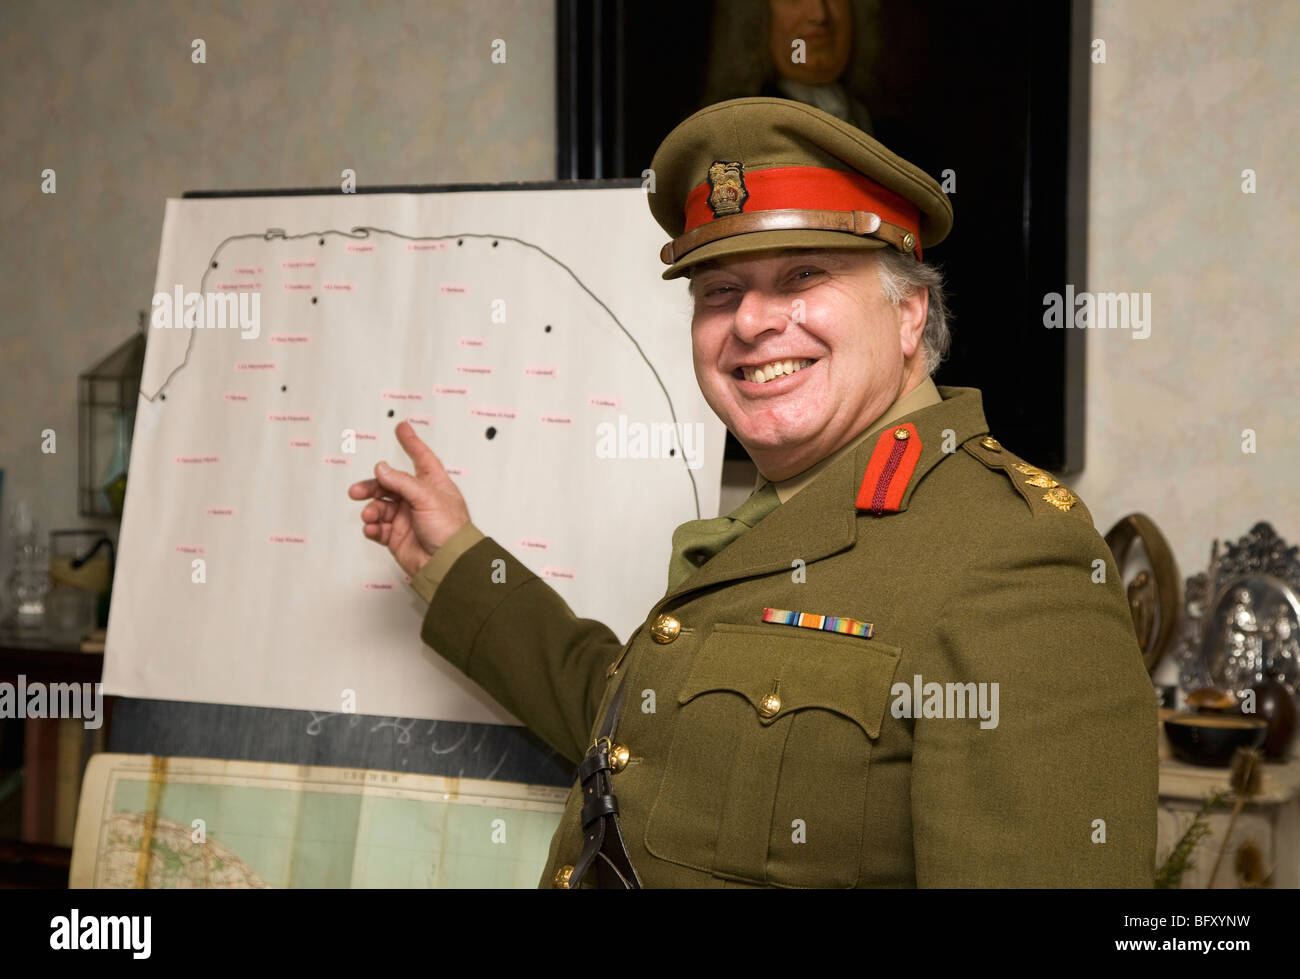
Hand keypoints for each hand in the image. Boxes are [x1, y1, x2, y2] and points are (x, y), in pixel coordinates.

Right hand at [347, 421, 470, 577]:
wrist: (447, 564)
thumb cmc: (450, 531)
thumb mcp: (427, 498)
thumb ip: (401, 482)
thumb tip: (381, 468)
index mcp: (433, 485)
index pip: (422, 458)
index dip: (411, 442)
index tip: (401, 428)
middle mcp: (419, 499)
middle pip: (389, 484)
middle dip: (372, 487)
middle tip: (357, 491)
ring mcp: (407, 518)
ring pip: (380, 506)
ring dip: (371, 510)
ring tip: (370, 517)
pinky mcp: (397, 536)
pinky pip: (378, 528)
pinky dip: (372, 528)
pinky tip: (372, 529)